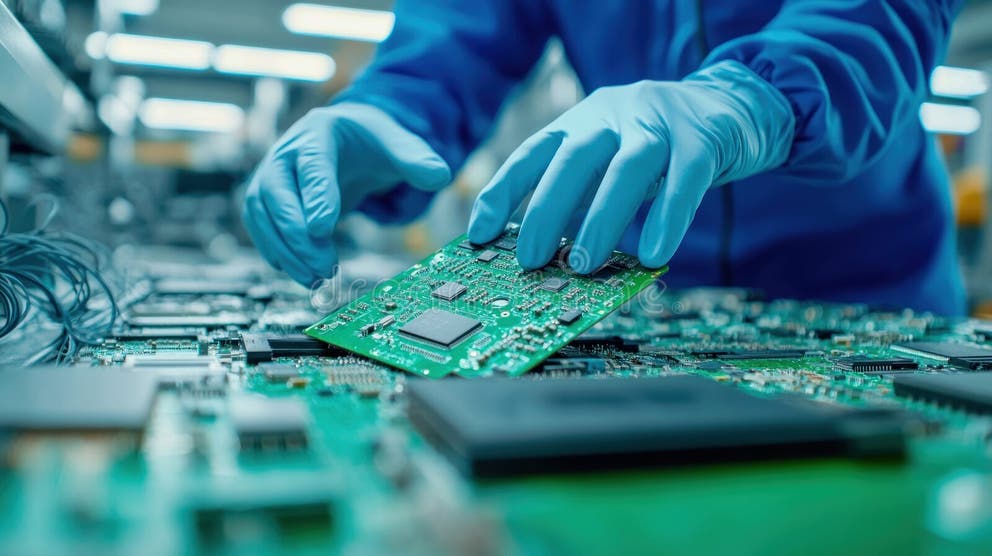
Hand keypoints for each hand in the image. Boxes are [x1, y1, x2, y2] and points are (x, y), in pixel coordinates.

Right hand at [243, 103, 449, 284]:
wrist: (344, 139)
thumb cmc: (368, 142)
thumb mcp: (396, 142)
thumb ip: (416, 159)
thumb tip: (440, 175)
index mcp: (319, 133)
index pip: (312, 166)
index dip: (316, 197)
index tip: (322, 229)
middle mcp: (287, 153)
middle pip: (276, 195)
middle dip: (297, 236)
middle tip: (324, 269)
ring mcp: (271, 176)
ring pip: (262, 215)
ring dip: (285, 250)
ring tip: (315, 279)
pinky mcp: (267, 199)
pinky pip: (260, 227)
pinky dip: (276, 251)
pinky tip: (299, 272)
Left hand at [468, 61, 793, 272]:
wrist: (729, 106)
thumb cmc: (657, 147)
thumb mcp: (607, 161)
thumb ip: (579, 198)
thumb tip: (545, 253)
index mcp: (582, 120)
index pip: (531, 153)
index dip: (501, 193)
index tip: (478, 236)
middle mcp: (614, 115)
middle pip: (572, 158)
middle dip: (546, 211)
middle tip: (531, 261)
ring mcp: (660, 124)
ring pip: (626, 169)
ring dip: (600, 219)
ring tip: (583, 266)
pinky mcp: (704, 141)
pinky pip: (685, 184)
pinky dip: (666, 220)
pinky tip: (653, 255)